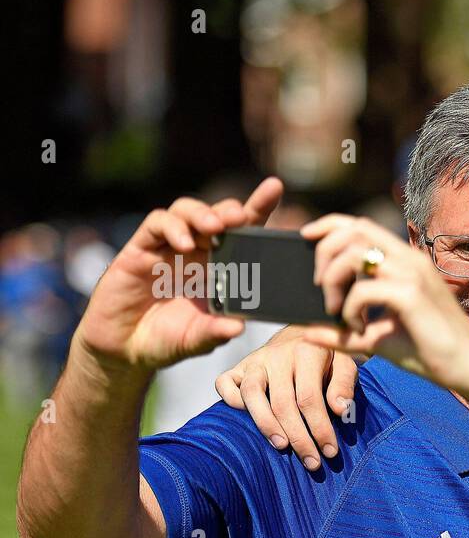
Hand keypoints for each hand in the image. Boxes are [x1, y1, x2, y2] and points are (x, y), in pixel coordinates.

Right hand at [75, 178, 282, 370]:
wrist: (124, 350)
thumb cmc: (167, 340)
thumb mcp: (197, 339)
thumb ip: (215, 332)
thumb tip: (239, 327)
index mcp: (219, 268)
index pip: (243, 233)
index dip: (258, 208)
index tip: (275, 188)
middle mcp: (197, 253)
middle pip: (217, 216)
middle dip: (231, 210)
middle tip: (240, 216)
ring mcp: (168, 248)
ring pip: (187, 211)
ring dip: (203, 214)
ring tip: (215, 227)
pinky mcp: (140, 249)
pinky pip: (157, 224)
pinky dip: (172, 228)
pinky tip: (184, 244)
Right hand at [215, 326, 357, 469]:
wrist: (302, 331)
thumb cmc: (326, 356)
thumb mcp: (345, 363)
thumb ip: (344, 384)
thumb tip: (340, 410)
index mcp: (306, 352)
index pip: (309, 398)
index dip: (320, 428)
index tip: (330, 451)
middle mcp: (277, 356)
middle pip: (282, 403)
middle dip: (298, 437)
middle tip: (312, 462)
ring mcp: (255, 360)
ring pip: (251, 394)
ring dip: (266, 425)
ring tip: (282, 447)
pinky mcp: (238, 366)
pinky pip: (224, 383)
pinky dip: (231, 402)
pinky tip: (248, 421)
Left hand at [297, 215, 468, 388]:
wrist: (468, 366)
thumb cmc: (430, 352)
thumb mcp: (377, 339)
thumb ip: (343, 334)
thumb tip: (307, 334)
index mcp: (406, 262)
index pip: (361, 225)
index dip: (329, 224)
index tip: (306, 237)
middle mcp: (409, 260)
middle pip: (353, 229)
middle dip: (325, 253)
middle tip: (321, 288)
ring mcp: (412, 274)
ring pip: (355, 253)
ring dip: (334, 279)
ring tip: (336, 310)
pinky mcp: (412, 294)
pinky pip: (364, 289)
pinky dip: (351, 308)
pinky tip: (358, 328)